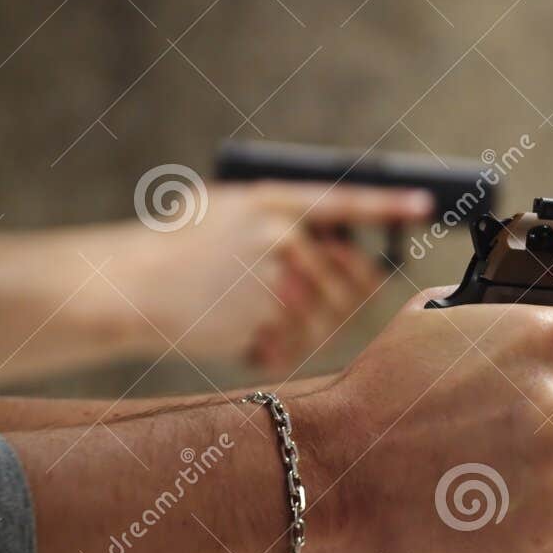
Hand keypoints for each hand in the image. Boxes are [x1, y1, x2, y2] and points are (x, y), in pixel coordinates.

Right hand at [104, 181, 430, 372]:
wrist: (127, 285)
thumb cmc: (175, 251)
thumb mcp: (224, 211)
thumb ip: (279, 220)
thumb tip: (337, 239)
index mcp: (274, 202)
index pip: (348, 203)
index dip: (390, 207)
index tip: (425, 208)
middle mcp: (283, 236)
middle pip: (354, 277)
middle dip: (345, 298)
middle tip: (306, 307)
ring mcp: (278, 279)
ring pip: (328, 316)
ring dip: (305, 329)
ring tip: (260, 321)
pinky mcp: (268, 320)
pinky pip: (298, 345)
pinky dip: (278, 349)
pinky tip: (244, 337)